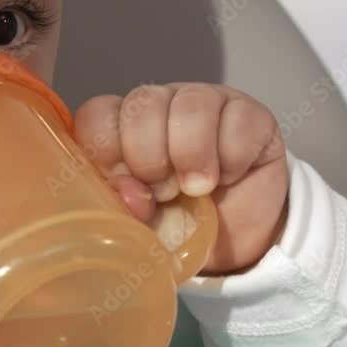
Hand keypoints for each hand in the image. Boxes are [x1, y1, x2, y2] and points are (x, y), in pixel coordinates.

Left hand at [74, 83, 289, 274]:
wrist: (233, 245)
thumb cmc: (175, 226)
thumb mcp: (141, 226)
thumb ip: (123, 205)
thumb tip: (126, 189)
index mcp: (119, 127)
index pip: (97, 113)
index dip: (106, 148)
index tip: (122, 183)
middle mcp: (157, 107)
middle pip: (142, 102)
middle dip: (149, 155)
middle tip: (164, 191)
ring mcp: (203, 103)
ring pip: (190, 102)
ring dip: (190, 153)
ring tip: (197, 188)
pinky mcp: (249, 114)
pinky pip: (238, 120)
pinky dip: (232, 158)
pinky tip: (230, 177)